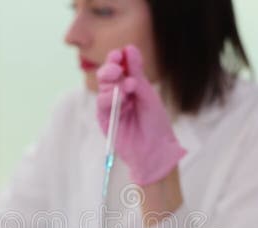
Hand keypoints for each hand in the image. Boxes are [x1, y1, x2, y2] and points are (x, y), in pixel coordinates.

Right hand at [97, 45, 186, 185]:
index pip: (119, 67)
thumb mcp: (147, 94)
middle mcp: (118, 94)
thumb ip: (137, 72)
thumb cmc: (155, 123)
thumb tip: (129, 48)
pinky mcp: (104, 119)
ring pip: (103, 86)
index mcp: (130, 85)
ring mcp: (110, 106)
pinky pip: (101, 103)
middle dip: (111, 68)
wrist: (155, 149)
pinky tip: (121, 98)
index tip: (121, 53)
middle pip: (107, 74)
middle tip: (118, 68)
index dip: (118, 58)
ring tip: (128, 88)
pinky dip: (109, 98)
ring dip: (113, 83)